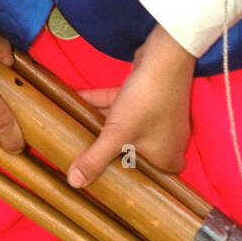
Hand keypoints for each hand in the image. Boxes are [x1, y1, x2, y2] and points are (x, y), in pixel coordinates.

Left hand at [66, 23, 195, 188]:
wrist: (164, 57)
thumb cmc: (146, 103)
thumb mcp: (117, 134)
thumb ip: (95, 158)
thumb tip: (74, 183)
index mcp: (166, 156)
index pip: (154, 178)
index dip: (136, 181)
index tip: (113, 182)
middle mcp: (165, 139)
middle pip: (134, 152)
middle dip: (111, 152)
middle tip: (87, 158)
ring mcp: (157, 116)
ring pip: (125, 126)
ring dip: (102, 124)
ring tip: (75, 129)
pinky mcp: (148, 95)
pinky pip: (121, 105)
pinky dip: (102, 103)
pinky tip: (77, 97)